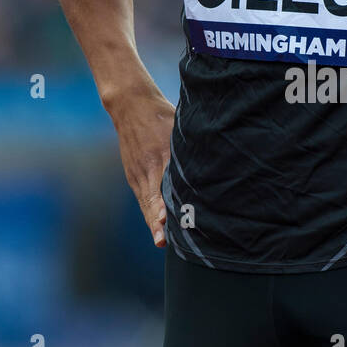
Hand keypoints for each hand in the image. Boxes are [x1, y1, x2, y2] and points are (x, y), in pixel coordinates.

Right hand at [108, 88, 176, 247]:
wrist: (130, 105)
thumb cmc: (161, 115)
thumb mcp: (177, 128)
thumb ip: (191, 148)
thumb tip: (216, 162)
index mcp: (160, 155)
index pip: (164, 184)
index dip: (165, 202)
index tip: (166, 218)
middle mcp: (147, 167)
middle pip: (152, 199)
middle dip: (157, 221)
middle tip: (162, 241)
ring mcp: (137, 173)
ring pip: (145, 202)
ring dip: (152, 222)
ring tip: (160, 241)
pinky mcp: (133, 175)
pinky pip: (141, 198)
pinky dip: (148, 213)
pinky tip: (156, 228)